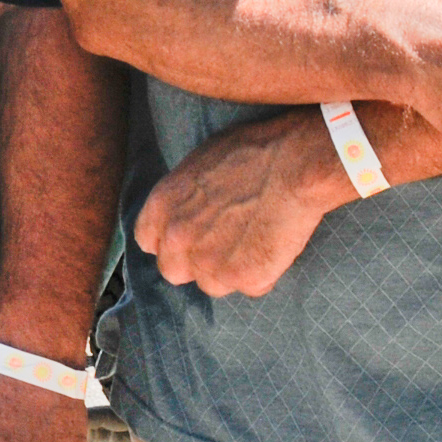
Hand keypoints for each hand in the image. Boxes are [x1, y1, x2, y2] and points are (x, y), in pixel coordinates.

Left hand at [135, 112, 339, 297]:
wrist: (294, 165)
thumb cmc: (251, 153)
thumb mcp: (197, 165)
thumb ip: (182, 199)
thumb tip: (183, 214)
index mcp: (162, 206)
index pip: (148, 241)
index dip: (169, 242)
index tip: (187, 238)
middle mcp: (178, 239)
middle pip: (173, 271)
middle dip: (194, 263)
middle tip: (221, 246)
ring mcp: (211, 262)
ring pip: (212, 284)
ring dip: (228, 271)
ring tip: (252, 244)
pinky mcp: (246, 278)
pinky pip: (251, 288)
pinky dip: (262, 274)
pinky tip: (273, 247)